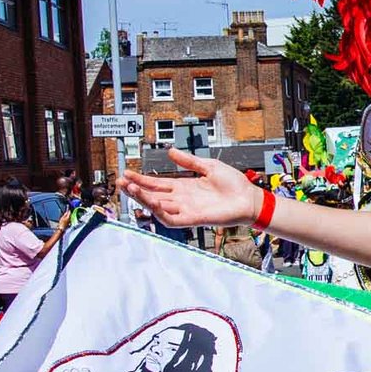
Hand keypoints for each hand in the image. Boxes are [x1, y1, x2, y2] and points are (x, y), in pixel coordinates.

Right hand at [120, 152, 261, 228]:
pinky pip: (172, 219)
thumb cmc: (233, 184)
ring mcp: (186, 210)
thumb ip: (188, 161)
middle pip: (153, 195)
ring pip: (158, 207)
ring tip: (131, 189)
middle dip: (136, 189)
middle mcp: (182, 199)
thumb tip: (170, 152)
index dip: (141, 179)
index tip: (127, 174)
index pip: (157, 183)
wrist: (249, 198)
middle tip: (121, 182)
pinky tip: (152, 202)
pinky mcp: (193, 219)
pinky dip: (161, 212)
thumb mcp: (208, 166)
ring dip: (144, 199)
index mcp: (183, 186)